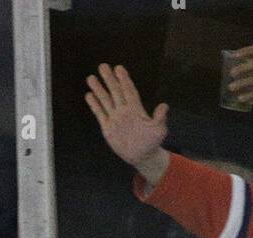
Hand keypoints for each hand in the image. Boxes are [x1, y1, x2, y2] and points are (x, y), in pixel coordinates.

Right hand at [85, 64, 169, 185]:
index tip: (118, 68)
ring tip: (91, 77)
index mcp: (136, 109)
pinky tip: (89, 95)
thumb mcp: (159, 131)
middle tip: (103, 66)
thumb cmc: (152, 142)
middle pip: (115, 91)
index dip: (124, 80)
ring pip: (105, 100)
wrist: (142, 156)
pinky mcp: (108, 128)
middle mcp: (124, 111)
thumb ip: (160, 118)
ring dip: (98, 89)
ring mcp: (115, 118)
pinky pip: (100, 114)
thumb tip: (164, 106)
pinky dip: (94, 105)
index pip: (128, 91)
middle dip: (109, 79)